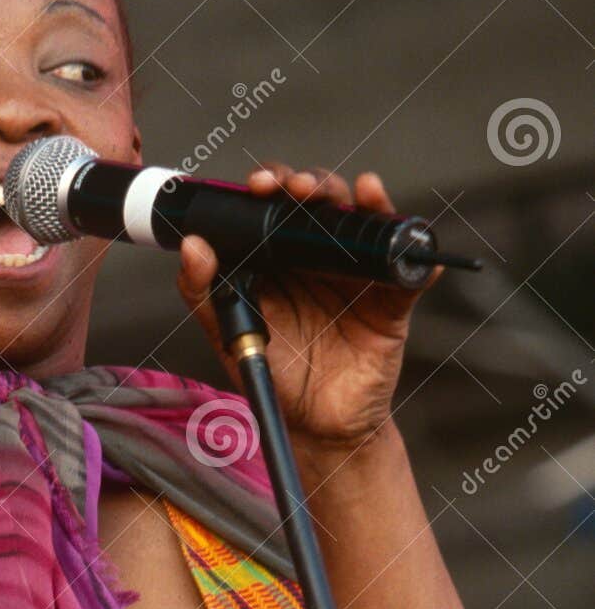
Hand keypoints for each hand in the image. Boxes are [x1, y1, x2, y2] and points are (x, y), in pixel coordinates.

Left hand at [177, 165, 438, 454]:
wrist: (316, 426)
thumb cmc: (274, 376)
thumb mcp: (228, 333)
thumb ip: (203, 291)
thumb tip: (192, 245)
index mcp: (279, 258)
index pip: (276, 205)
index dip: (270, 184)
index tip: (258, 185)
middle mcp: (319, 257)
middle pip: (321, 201)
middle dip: (311, 182)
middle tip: (297, 189)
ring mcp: (357, 275)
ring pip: (364, 222)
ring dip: (359, 200)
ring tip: (350, 194)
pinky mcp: (390, 303)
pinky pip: (409, 274)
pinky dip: (416, 254)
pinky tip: (406, 240)